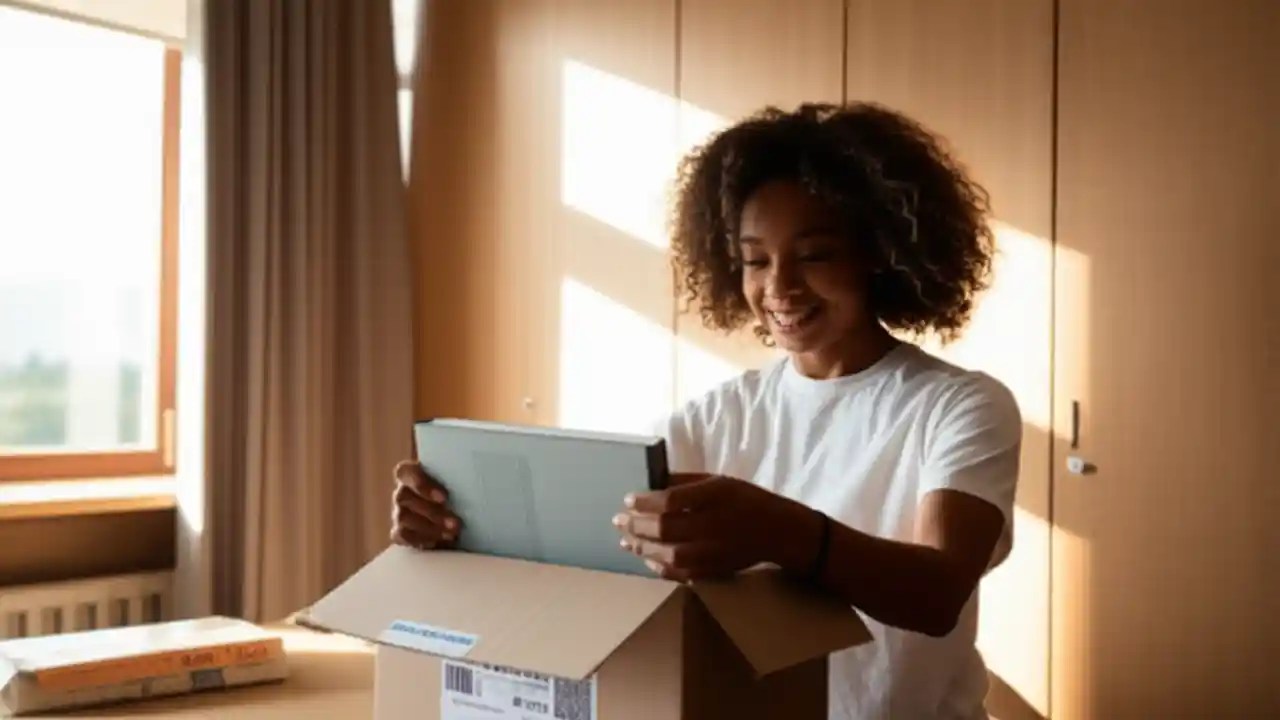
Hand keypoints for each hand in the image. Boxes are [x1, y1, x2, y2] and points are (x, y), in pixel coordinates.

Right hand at [389, 460, 462, 549]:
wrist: (457, 511)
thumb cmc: (457, 489)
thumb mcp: (458, 480)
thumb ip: (458, 478)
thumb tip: (478, 477)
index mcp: (411, 472)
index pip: (405, 472)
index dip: (422, 484)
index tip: (444, 497)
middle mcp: (402, 491)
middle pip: (404, 497)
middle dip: (432, 512)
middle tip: (456, 522)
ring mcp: (399, 512)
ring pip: (403, 518)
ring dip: (430, 528)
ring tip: (452, 534)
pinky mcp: (400, 531)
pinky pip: (403, 536)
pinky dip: (420, 540)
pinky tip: (438, 542)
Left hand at [612, 473, 810, 580]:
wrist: (778, 532)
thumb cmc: (746, 500)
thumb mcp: (720, 480)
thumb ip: (686, 481)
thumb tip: (654, 482)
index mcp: (714, 497)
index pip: (670, 501)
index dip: (645, 501)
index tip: (628, 499)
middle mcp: (712, 525)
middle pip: (664, 529)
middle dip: (636, 525)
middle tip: (618, 520)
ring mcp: (712, 551)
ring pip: (668, 554)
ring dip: (642, 548)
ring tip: (625, 541)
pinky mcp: (713, 570)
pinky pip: (680, 573)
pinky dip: (659, 567)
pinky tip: (646, 559)